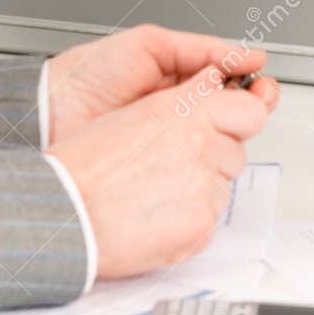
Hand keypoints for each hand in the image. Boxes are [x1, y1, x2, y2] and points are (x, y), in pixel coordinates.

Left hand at [45, 23, 277, 146]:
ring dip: (233, 133)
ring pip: (219, 141)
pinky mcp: (158, 170)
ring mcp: (170, 142)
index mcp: (179, 77)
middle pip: (231, 113)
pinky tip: (215, 151)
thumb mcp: (149, 45)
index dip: (251, 84)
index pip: (229, 82)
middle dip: (250, 108)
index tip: (263, 84)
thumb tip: (249, 55)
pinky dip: (209, 162)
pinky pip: (193, 167)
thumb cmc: (87, 75)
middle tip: (258, 104)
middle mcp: (178, 110)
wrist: (46, 114)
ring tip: (236, 122)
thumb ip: (200, 48)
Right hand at [48, 70, 276, 277]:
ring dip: (199, 190)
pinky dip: (189, 222)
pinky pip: (209, 220)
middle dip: (214, 158)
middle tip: (175, 167)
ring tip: (154, 193)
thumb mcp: (136, 113)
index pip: (251, 109)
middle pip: (237, 151)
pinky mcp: (201, 225)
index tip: (236, 123)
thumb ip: (183, 101)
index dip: (242, 118)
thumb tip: (212, 90)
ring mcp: (205, 186)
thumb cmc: (86, 164)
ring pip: (222, 187)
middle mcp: (202, 142)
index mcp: (188, 109)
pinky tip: (155, 216)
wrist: (62, 211)